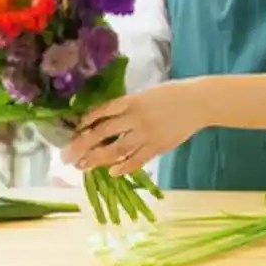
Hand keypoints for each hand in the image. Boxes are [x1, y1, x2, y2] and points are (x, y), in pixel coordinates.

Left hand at [60, 79, 207, 176]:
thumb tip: (105, 119)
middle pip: (103, 133)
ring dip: (97, 159)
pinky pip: (137, 160)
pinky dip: (123, 167)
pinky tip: (111, 172)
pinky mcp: (158, 147)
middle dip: (82, 145)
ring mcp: (147, 134)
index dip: (86, 121)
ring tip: (82, 166)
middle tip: (67, 155)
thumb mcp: (146, 94)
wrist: (198, 102)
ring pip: (116, 150)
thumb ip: (128, 106)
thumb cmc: (171, 94)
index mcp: (132, 101)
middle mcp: (136, 118)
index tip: (74, 130)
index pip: (102, 111)